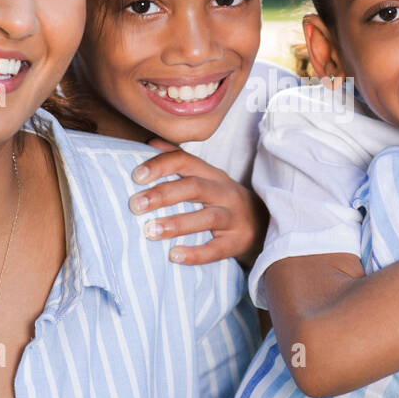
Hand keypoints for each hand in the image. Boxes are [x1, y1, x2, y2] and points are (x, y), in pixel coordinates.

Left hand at [129, 139, 266, 267]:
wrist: (263, 223)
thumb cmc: (222, 198)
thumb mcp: (205, 176)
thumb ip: (179, 160)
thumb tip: (150, 141)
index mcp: (211, 174)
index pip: (186, 161)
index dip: (161, 166)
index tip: (136, 176)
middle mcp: (224, 192)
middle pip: (195, 187)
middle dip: (163, 194)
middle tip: (135, 205)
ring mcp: (233, 217)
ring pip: (208, 217)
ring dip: (177, 224)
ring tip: (150, 231)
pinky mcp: (237, 241)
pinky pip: (218, 249)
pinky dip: (196, 253)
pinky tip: (174, 256)